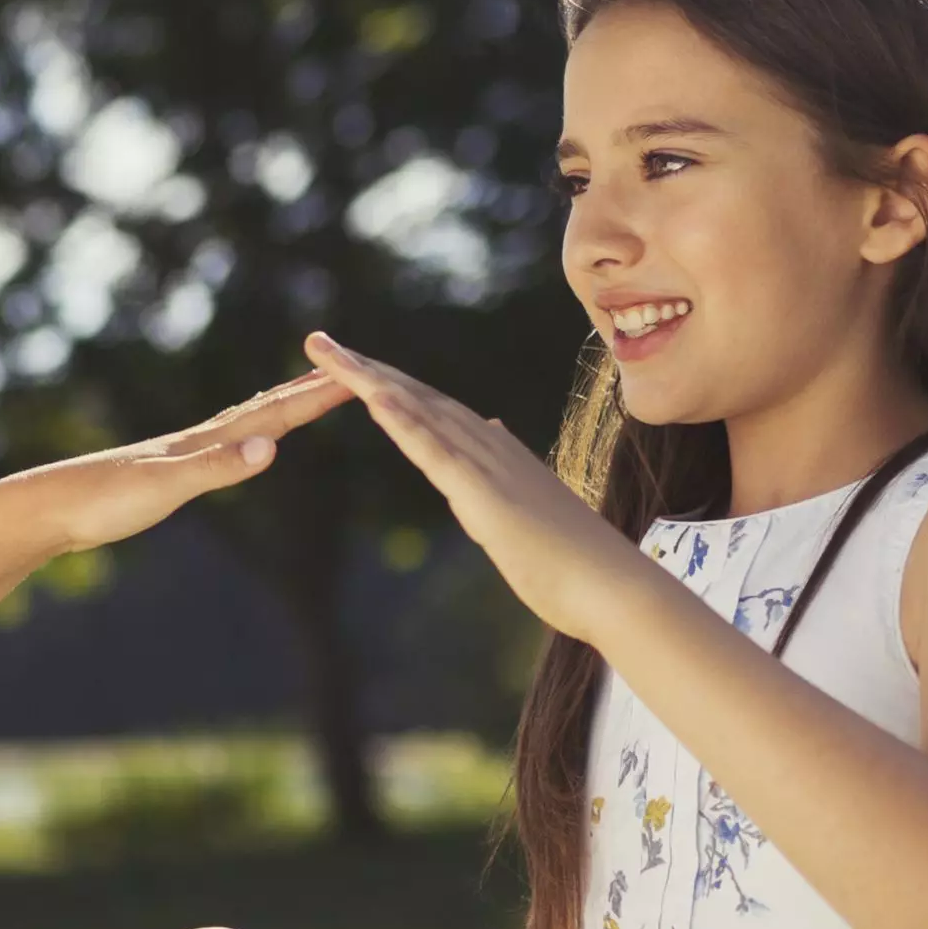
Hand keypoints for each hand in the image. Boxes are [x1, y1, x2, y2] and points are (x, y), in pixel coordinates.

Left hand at [10, 366, 362, 556]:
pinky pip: (220, 444)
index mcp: (204, 442)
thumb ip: (218, 468)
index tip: (358, 377)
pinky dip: (243, 434)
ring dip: (277, 406)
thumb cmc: (101, 500)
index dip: (316, 399)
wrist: (44, 508)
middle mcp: (195, 440)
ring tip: (302, 392)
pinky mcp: (162, 473)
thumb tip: (273, 447)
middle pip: (263, 409)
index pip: (274, 415)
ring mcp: (179, 453)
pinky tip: (239, 441)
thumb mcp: (165, 488)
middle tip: (349, 371)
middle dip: (307, 392)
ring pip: (241, 422)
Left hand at [303, 332, 655, 641]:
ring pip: (418, 411)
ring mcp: (486, 467)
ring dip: (369, 381)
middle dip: (363, 369)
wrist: (611, 587)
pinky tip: (372, 399)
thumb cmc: (572, 558)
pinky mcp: (483, 496)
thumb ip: (503, 468)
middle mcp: (488, 446)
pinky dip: (403, 422)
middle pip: (414, 396)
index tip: (346, 363)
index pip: (428, 407)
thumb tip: (491, 428)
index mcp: (493, 452)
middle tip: (316, 341)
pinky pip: (435, 451)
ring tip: (327, 355)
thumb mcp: (525, 502)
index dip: (386, 382)